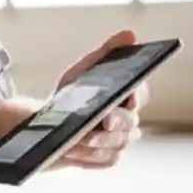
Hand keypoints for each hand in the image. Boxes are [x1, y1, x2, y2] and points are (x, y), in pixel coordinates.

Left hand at [54, 30, 149, 169]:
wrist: (52, 123)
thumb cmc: (73, 94)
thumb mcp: (85, 70)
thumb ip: (107, 52)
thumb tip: (131, 34)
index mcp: (128, 96)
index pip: (141, 93)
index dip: (136, 95)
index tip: (128, 95)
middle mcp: (130, 120)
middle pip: (129, 122)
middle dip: (116, 121)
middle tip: (104, 120)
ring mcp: (121, 141)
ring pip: (117, 143)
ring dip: (97, 140)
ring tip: (78, 137)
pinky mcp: (109, 158)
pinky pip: (105, 159)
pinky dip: (89, 156)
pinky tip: (73, 151)